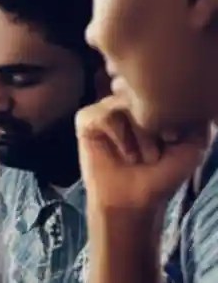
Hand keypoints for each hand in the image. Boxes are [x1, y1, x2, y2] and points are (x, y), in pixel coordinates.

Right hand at [76, 93, 209, 215]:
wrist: (135, 198)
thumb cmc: (164, 172)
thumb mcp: (195, 141)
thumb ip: (197, 114)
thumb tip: (189, 92)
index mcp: (151, 99)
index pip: (162, 83)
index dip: (171, 111)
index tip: (173, 139)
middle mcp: (128, 98)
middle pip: (144, 91)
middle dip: (156, 124)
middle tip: (157, 153)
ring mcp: (106, 106)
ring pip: (126, 104)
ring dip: (140, 136)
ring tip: (140, 158)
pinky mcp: (86, 119)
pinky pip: (106, 115)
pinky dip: (121, 137)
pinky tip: (124, 154)